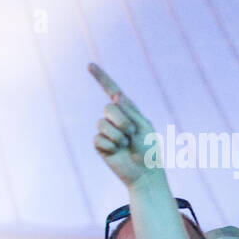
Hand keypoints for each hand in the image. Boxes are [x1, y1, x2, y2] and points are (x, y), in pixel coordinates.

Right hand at [88, 64, 160, 186]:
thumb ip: (130, 111)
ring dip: (117, 135)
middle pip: (109, 108)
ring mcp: (106, 131)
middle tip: (132, 134)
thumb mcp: (144, 126)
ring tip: (126, 145)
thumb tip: (116, 94)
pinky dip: (110, 146)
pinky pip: (98, 139)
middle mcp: (115, 119)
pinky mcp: (99, 144)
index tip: (90, 65)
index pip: (113, 91)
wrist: (145, 173)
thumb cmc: (149, 150)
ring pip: (102, 123)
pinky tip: (117, 152)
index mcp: (128, 112)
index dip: (102, 78)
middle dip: (122, 121)